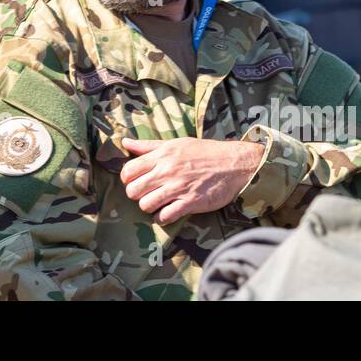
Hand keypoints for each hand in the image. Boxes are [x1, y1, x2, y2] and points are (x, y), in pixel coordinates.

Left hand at [119, 137, 265, 224]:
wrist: (234, 163)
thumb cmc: (204, 152)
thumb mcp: (175, 143)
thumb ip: (148, 146)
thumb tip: (125, 143)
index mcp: (162, 155)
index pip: (128, 171)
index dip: (128, 179)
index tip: (136, 181)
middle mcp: (167, 171)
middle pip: (133, 190)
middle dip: (136, 195)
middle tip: (146, 194)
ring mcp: (178, 188)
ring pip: (146, 205)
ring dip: (149, 207)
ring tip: (157, 203)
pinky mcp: (191, 202)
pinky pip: (165, 216)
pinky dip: (162, 218)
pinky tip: (167, 213)